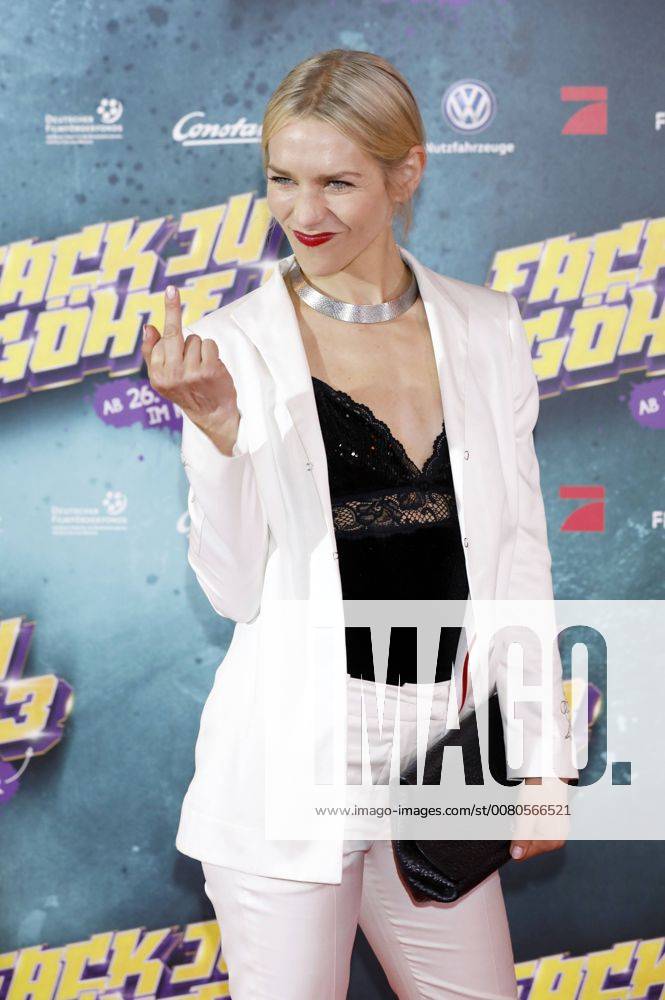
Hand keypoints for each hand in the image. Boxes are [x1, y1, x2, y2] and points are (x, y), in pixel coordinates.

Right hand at [142, 285, 240, 454]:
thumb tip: (148, 327)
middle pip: (173, 333)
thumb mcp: (164, 378)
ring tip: (201, 366)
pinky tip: (211, 366)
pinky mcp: (209, 371)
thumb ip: (153, 354)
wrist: (213, 415)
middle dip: (172, 308)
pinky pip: (209, 344)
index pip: (159, 340)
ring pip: (195, 340)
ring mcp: (191, 373)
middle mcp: (171, 375)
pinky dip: (212, 351)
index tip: (169, 291)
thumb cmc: (188, 392)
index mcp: (157, 376)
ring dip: (200, 348)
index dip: (168, 320)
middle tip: (171, 289)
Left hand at [509, 776, 571, 862]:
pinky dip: (530, 822)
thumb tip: (517, 856)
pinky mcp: (554, 826)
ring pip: (530, 838)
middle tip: (523, 815)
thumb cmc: (539, 791)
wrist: (550, 775)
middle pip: (528, 846)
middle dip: (520, 833)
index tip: (517, 825)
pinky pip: (536, 831)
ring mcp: (557, 833)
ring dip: (525, 827)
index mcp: (552, 841)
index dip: (515, 840)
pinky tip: (533, 811)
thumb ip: (521, 837)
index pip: (524, 854)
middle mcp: (557, 841)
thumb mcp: (526, 814)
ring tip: (528, 811)